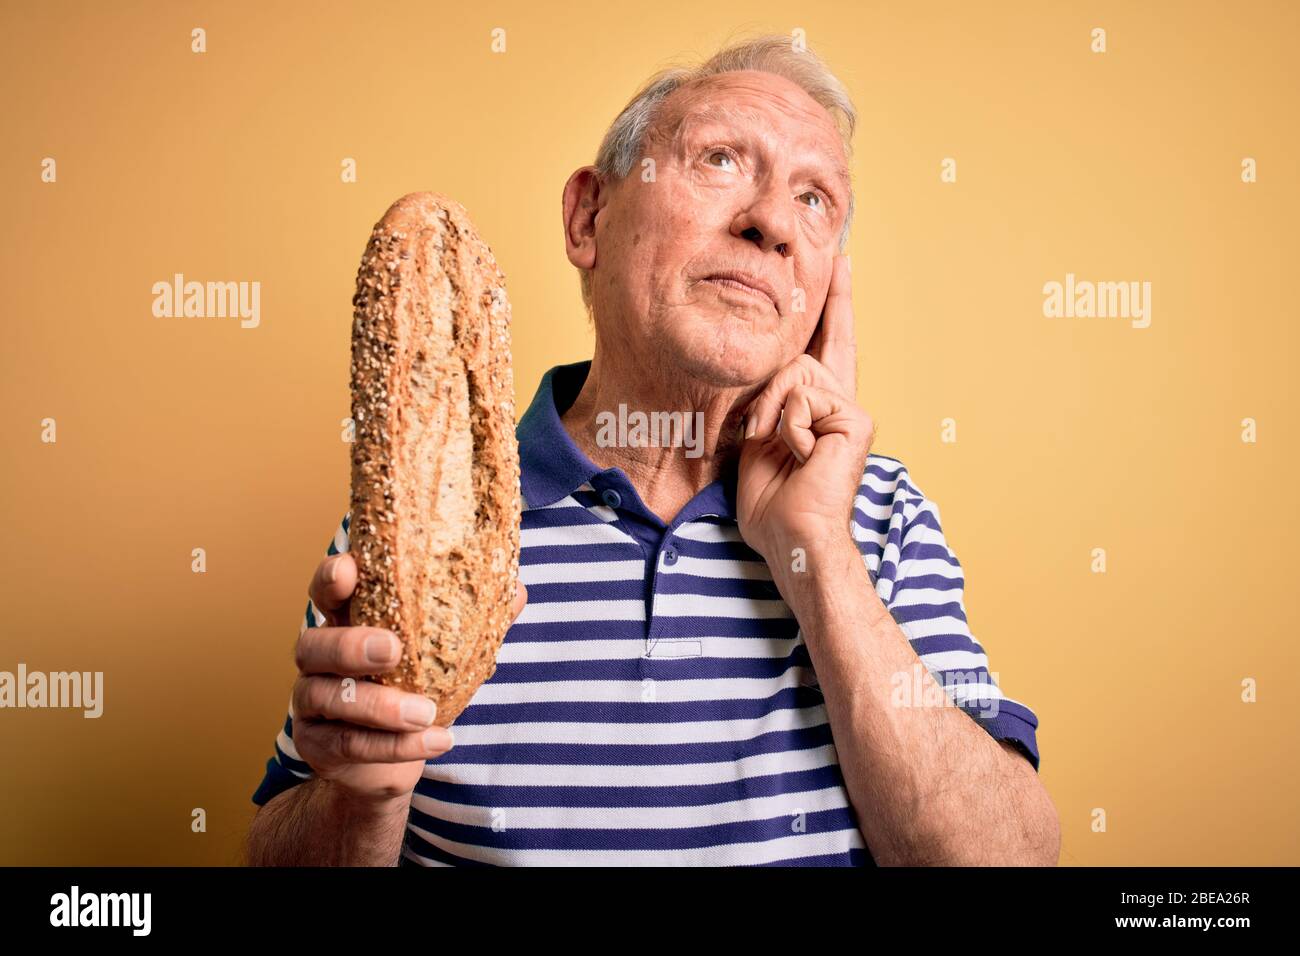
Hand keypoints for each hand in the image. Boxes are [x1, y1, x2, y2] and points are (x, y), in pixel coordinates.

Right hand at [289, 550, 527, 806]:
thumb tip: (517, 590)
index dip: (332, 577)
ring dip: (379, 706)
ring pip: (330, 698)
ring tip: (425, 712)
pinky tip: (435, 740)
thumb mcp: (444, 654)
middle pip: (314, 644)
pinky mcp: (316, 744)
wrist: (389, 759)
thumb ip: (474, 622)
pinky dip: (395, 745)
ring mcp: (311, 702)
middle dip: (351, 645)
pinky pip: (348, 744)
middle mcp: (320, 659)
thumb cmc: (416, 689)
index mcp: (348, 623)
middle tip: (394, 649)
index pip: (328, 591)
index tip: (350, 569)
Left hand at [736, 254, 874, 565]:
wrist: (792, 535)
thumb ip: (769, 398)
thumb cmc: (771, 501)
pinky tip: (800, 455)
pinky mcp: (856, 419)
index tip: (842, 261)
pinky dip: (787, 427)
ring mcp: (851, 410)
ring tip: (777, 449)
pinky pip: (802, 397)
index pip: (828, 343)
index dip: (835, 303)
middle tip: (768, 439)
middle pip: (795, 357)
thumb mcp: (760, 438)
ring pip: (792, 373)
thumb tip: (766, 371)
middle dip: (768, 396)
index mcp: (820, 407)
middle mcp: (842, 403)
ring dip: (771, 413)